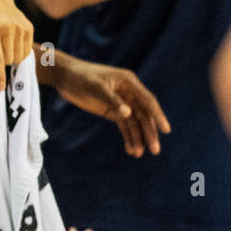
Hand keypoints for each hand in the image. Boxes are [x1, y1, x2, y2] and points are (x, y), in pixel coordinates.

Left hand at [0, 0, 33, 90]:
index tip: (0, 88)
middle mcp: (7, 28)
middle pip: (10, 60)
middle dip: (3, 64)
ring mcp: (20, 27)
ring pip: (19, 57)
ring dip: (12, 59)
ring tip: (5, 47)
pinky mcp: (29, 27)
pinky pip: (27, 51)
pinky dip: (20, 53)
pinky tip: (13, 43)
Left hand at [52, 57, 170, 157]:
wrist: (64, 76)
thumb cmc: (80, 77)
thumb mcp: (95, 87)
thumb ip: (111, 100)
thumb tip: (128, 114)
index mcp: (129, 83)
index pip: (148, 101)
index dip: (158, 116)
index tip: (166, 130)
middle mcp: (129, 93)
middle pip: (144, 115)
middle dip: (149, 133)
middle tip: (154, 150)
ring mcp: (121, 103)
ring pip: (135, 123)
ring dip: (138, 138)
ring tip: (138, 154)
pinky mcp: (112, 111)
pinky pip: (124, 125)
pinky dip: (128, 137)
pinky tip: (131, 149)